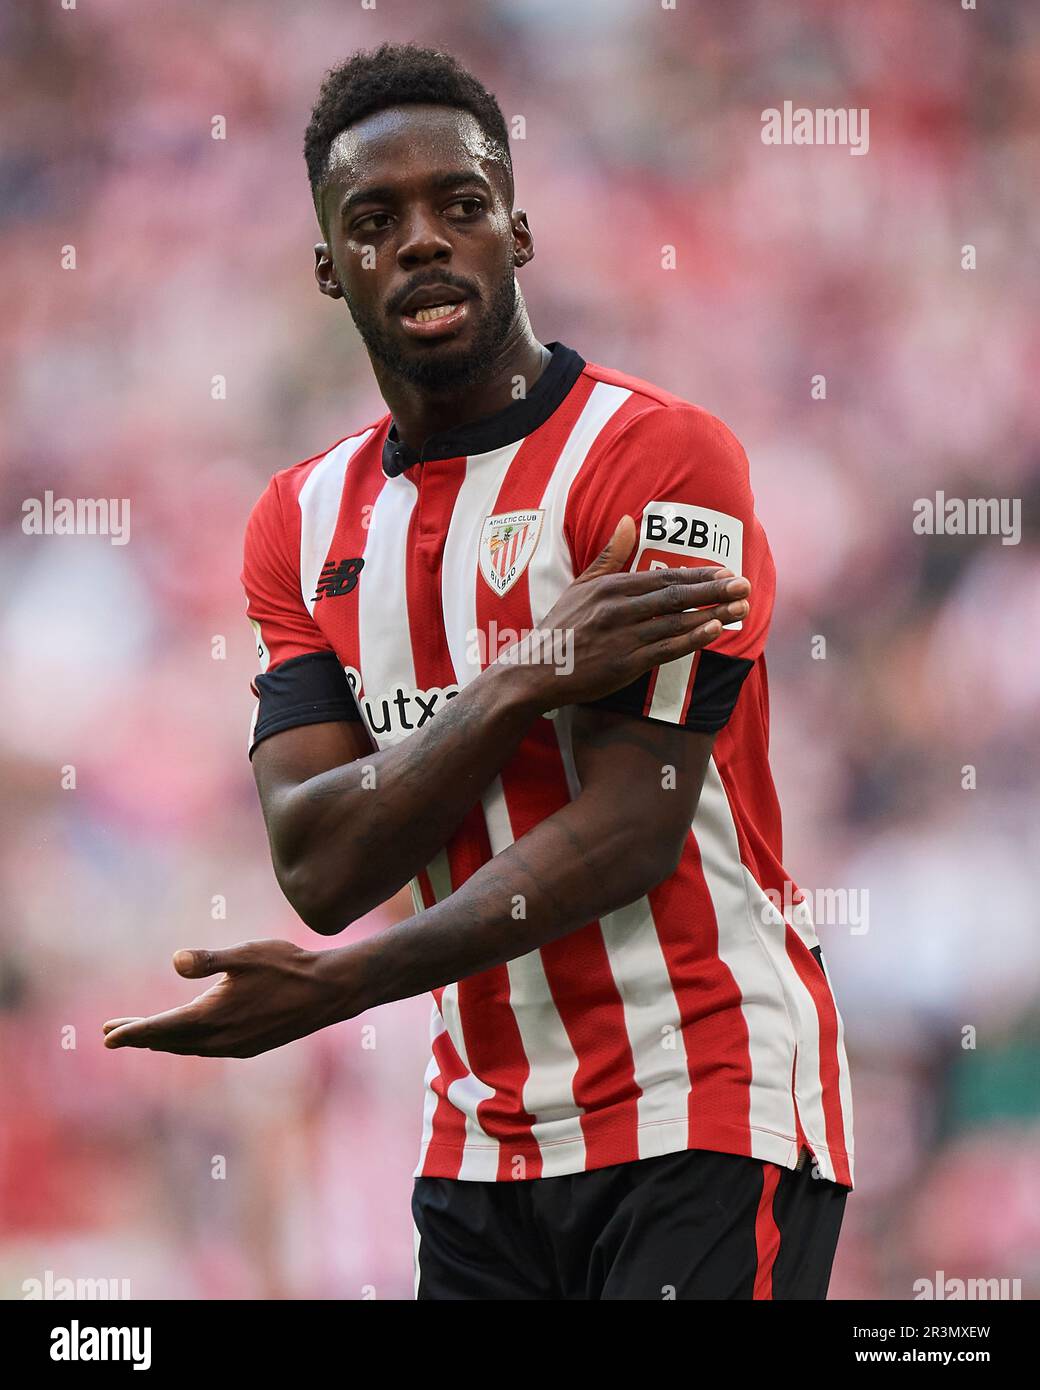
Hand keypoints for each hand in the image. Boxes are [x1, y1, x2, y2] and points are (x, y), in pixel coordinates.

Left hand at [102, 939, 361, 1057]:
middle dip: (140, 1036)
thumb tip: (175, 960)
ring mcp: (237, 1046)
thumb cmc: (288, 966)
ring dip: (163, 1042)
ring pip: (189, 1048)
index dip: (132, 1031)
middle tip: (111, 1033)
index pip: (161, 1028)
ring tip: (143, 1035)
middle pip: (169, 1041)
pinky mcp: (251, 1046)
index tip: (106, 1035)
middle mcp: (221, 1038)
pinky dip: (187, 1045)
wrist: (329, 992)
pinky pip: (208, 1050)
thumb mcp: (246, 954)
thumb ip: (209, 959)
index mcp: (214, 1015)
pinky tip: (189, 1037)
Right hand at [513, 516, 750, 708]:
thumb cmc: (561, 627)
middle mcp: (619, 608)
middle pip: (676, 595)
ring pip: (676, 621)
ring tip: (742, 609)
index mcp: (610, 587)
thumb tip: (630, 520)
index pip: (663, 576)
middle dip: (714, 590)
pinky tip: (714, 631)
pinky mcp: (624, 664)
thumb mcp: (581, 585)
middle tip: (744, 585)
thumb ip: (610, 555)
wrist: (536, 670)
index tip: (726, 571)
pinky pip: (665, 649)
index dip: (698, 574)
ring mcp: (623, 636)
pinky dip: (691, 639)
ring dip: (712, 614)